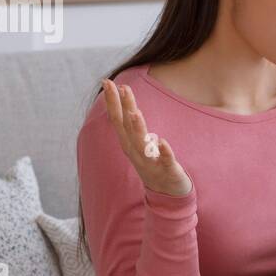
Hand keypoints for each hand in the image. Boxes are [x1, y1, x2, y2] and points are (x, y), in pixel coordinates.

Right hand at [101, 78, 192, 197]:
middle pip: (127, 127)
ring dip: (138, 128)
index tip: (108, 81)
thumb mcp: (139, 143)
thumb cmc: (153, 163)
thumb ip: (132, 125)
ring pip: (142, 143)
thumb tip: (127, 102)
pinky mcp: (167, 170)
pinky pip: (164, 160)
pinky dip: (162, 151)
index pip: (117, 119)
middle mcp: (135, 151)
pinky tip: (162, 141)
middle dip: (123, 107)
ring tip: (135, 112)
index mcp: (129, 143)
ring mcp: (150, 162)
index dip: (112, 101)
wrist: (167, 193)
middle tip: (121, 87)